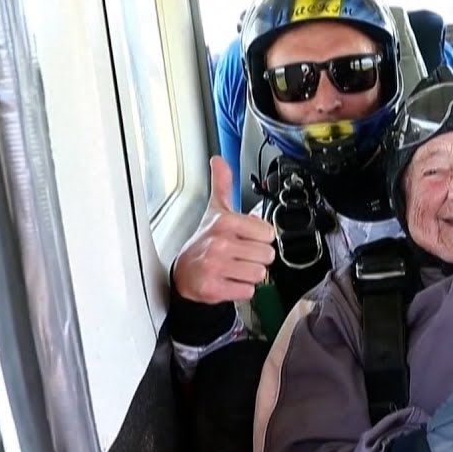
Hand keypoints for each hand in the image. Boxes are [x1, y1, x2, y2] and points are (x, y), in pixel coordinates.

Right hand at [172, 157, 276, 303]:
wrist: (184, 272)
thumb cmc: (204, 241)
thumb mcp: (214, 210)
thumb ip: (222, 184)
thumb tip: (219, 160)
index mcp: (225, 222)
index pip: (268, 233)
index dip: (261, 238)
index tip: (247, 238)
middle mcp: (220, 243)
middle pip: (267, 255)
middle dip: (257, 257)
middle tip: (240, 255)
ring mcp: (216, 267)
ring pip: (260, 274)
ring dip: (250, 274)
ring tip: (235, 268)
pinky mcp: (214, 288)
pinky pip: (248, 291)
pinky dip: (242, 289)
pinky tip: (230, 280)